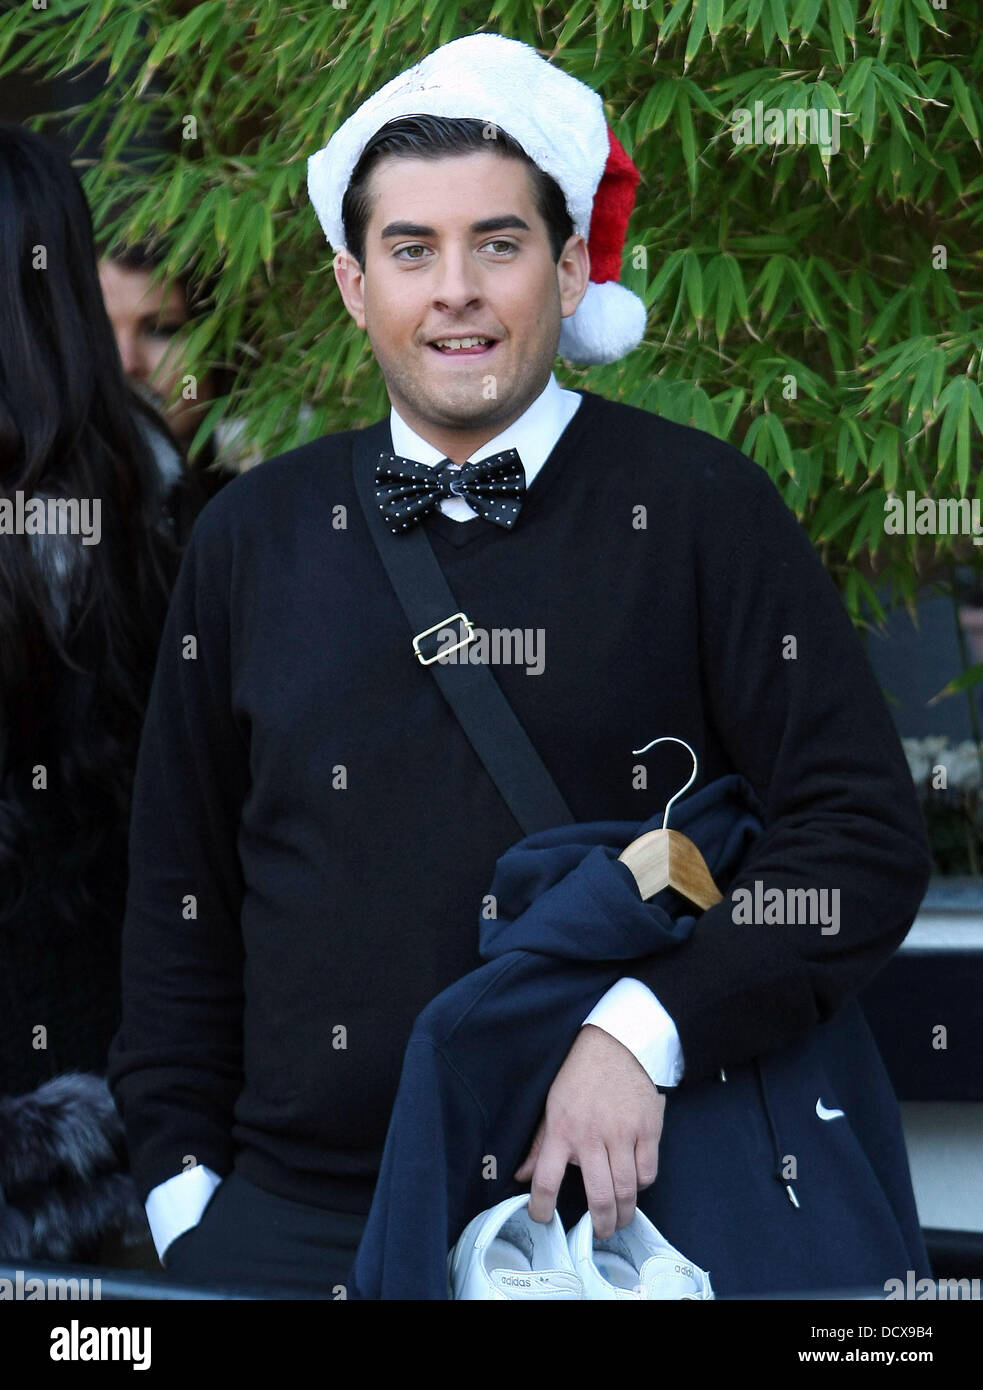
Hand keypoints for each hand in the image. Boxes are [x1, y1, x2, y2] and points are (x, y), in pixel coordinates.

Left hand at [514, 1023, 664, 1238]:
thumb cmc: (579, 1075)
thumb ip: (540, 1144)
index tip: (543, 1219)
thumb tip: (521, 1176)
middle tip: (601, 1232)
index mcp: (562, 1130)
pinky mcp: (647, 1129)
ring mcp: (622, 1133)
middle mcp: (591, 1136)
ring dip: (625, 1212)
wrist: (616, 1044)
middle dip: (601, 1224)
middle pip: (598, 1197)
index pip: (546, 1179)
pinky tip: (635, 1183)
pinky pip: (648, 1172)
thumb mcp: (552, 1105)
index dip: (542, 1207)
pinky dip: (642, 1184)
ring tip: (621, 1218)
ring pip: (626, 1190)